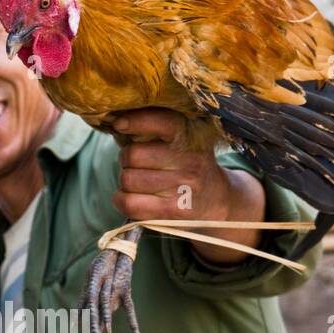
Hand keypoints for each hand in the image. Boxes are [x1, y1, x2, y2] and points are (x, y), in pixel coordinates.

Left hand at [108, 108, 265, 264]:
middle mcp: (190, 160)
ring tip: (135, 181)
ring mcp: (184, 187)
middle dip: (125, 159)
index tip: (119, 124)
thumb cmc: (185, 165)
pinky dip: (120, 200)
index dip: (135, 121)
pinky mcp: (174, 210)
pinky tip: (126, 198)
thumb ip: (152, 131)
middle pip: (133, 155)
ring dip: (124, 181)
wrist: (216, 199)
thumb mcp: (181, 140)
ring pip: (128, 180)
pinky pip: (130, 203)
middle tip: (133, 163)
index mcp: (190, 137)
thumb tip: (117, 126)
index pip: (161, 122)